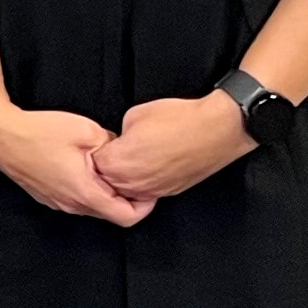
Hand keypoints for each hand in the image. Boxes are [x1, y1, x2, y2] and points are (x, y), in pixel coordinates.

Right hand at [0, 101, 149, 227]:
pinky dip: (88, 189)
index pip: (127, 217)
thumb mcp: (87, 130)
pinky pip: (76, 200)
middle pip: (111, 214)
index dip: (145, 206)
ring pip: (93, 207)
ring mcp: (58, 202)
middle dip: (127, 198)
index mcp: (85, 192)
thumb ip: (111, 145)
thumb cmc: (38, 133)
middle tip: (133, 174)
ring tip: (109, 168)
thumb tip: (120, 151)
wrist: (1, 135)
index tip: (149, 189)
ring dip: (106, 193)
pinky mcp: (48, 196)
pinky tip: (86, 167)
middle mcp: (72, 204)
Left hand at [93, 92, 254, 204]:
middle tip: (115, 151)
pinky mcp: (169, 192)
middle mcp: (133, 183)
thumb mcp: (134, 115)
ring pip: (126, 191)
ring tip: (134, 157)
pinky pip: (146, 191)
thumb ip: (119, 134)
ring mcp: (152, 191)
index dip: (96, 150)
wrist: (216, 130)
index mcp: (118, 163)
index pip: (91, 164)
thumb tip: (119, 141)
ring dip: (124, 177)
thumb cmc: (179, 120)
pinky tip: (151, 164)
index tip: (102, 143)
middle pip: (106, 182)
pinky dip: (144, 181)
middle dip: (107, 168)